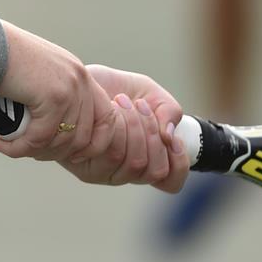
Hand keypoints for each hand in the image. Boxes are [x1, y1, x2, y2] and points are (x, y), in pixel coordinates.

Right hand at [0, 21, 107, 163]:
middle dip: (56, 153)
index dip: (96, 143)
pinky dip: (19, 147)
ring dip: (34, 152)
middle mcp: (81, 81)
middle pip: (84, 136)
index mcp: (80, 75)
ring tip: (10, 147)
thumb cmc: (0, 59)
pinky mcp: (53, 98)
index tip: (72, 154)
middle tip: (29, 152)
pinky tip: (1, 144)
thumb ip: (49, 95)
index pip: (107, 118)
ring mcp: (70, 89)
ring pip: (61, 141)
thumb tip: (49, 129)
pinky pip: (40, 137)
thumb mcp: (36, 75)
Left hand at [57, 66, 189, 193]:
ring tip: (122, 100)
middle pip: (153, 170)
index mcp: (147, 162)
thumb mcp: (153, 95)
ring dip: (133, 127)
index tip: (174, 139)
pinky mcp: (83, 167)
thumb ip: (169, 112)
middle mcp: (126, 172)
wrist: (82, 79)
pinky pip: (111, 154)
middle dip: (151, 133)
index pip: (171, 182)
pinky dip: (116, 127)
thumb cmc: (121, 90)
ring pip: (133, 162)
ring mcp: (104, 173)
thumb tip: (169, 138)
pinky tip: (109, 107)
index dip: (179, 165)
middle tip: (140, 104)